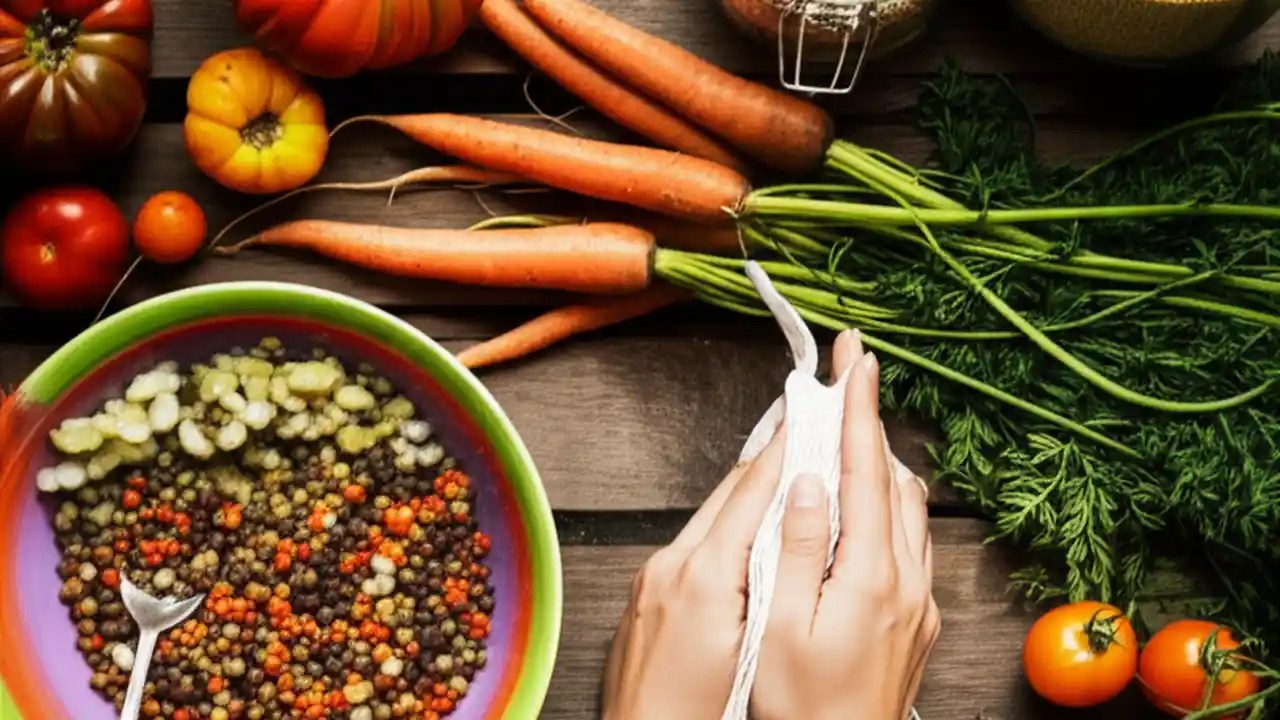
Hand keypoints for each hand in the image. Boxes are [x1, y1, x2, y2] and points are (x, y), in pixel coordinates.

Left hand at [602, 422, 786, 719]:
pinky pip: (693, 543)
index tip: (810, 416)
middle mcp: (670, 565)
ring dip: (747, 496)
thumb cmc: (694, 713)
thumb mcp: (750, 646)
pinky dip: (724, 528)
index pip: (750, 494)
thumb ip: (770, 580)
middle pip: (728, 497)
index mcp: (702, 576)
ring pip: (711, 518)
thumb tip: (793, 528)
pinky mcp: (645, 593)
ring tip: (785, 477)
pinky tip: (745, 536)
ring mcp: (653, 577)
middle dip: (769, 465)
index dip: (785, 452)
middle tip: (806, 434)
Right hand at [752, 330, 939, 719]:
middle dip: (869, 425)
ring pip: (907, 510)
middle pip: (893, 480)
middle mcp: (906, 581)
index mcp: (870, 576)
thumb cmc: (802, 708)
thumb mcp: (782, 628)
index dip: (860, 409)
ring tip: (845, 438)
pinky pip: (910, 542)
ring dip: (879, 465)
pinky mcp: (918, 621)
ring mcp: (919, 602)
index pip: (867, 471)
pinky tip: (862, 512)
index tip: (858, 359)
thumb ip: (796, 549)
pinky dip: (887, 506)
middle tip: (845, 382)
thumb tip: (807, 483)